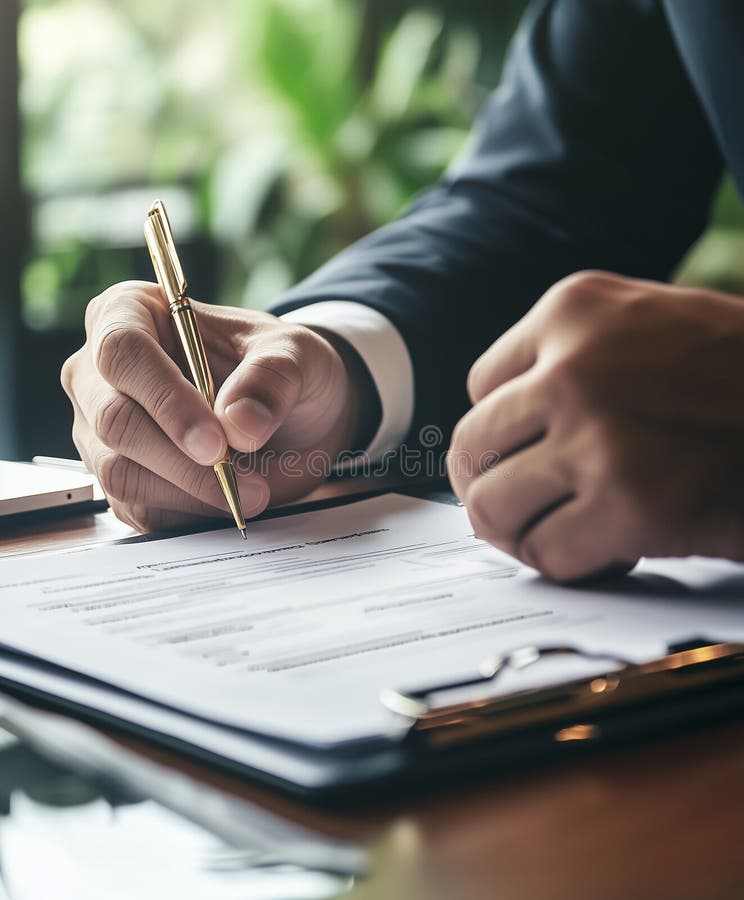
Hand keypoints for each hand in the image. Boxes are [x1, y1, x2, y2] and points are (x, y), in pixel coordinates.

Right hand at [62, 282, 369, 531]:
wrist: (292, 414)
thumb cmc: (280, 367)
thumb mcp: (297, 355)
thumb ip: (273, 378)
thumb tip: (241, 424)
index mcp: (131, 314)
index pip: (123, 352)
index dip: (166, 400)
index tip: (216, 442)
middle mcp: (102, 372)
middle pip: (115, 420)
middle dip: (183, 461)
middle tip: (247, 482)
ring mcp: (102, 430)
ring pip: (121, 474)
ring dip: (192, 493)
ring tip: (253, 493)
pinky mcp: (119, 479)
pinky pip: (138, 509)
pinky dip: (188, 514)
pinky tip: (229, 502)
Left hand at [448, 271, 743, 580]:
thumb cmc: (740, 380)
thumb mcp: (651, 327)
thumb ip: (570, 359)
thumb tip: (492, 434)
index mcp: (574, 308)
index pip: (481, 386)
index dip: (506, 433)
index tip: (534, 456)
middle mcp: (573, 363)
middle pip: (472, 446)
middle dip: (494, 486)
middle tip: (527, 510)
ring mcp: (597, 434)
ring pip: (491, 507)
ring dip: (524, 533)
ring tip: (567, 531)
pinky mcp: (628, 505)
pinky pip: (546, 555)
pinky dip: (572, 565)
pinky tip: (616, 550)